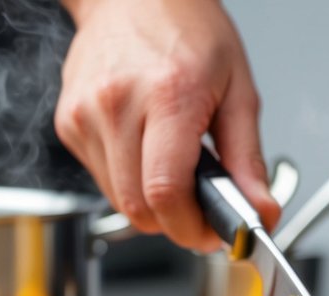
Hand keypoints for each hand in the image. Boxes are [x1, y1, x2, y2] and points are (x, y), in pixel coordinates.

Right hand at [55, 0, 279, 250]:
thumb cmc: (187, 29)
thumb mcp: (238, 91)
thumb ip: (248, 161)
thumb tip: (261, 214)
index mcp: (167, 95)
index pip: (167, 193)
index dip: (191, 228)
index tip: (212, 234)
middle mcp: (117, 104)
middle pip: (140, 207)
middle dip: (175, 223)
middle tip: (200, 208)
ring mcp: (84, 114)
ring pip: (119, 201)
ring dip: (151, 203)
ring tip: (174, 167)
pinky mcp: (68, 122)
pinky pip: (101, 179)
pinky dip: (128, 181)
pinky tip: (144, 148)